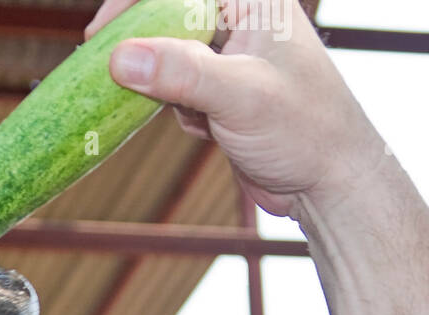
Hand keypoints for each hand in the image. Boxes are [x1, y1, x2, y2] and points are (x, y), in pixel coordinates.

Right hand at [87, 0, 386, 218]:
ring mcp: (231, 55)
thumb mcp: (240, 98)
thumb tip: (120, 58)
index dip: (131, 4)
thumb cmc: (305, 129)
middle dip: (141, 51)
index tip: (98, 36)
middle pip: (166, 17)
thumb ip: (181, 73)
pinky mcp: (224, 90)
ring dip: (160, 88)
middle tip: (110, 77)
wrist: (331, 182)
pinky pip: (178, 88)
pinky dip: (177, 110)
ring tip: (185, 114)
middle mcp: (241, 18)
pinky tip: (203, 130)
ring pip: (168, 57)